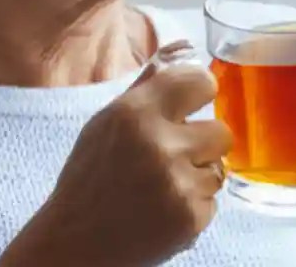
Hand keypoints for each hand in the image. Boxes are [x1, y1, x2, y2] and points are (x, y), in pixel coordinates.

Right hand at [0, 61, 232, 266]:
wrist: (74, 244)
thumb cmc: (89, 180)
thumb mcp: (106, 124)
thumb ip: (146, 89)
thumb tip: (182, 51)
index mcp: (135, 113)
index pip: (201, 81)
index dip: (200, 93)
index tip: (193, 102)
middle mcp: (160, 144)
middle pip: (221, 130)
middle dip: (202, 143)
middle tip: (174, 156)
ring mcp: (178, 184)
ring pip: (219, 169)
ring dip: (197, 177)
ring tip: (161, 187)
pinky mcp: (190, 218)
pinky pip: (213, 201)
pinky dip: (193, 206)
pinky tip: (161, 210)